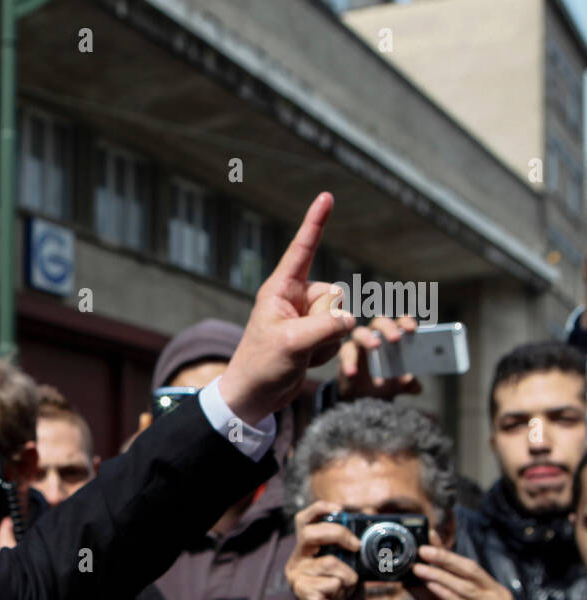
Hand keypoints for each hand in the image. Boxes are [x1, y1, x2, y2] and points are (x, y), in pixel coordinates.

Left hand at [219, 193, 354, 424]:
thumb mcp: (292, 344)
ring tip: (300, 353)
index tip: (326, 196)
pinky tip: (307, 360)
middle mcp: (295, 297)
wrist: (255, 396)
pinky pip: (339, 335)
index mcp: (280, 289)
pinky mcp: (315, 334)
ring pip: (342, 316)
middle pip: (336, 295)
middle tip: (299, 342)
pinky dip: (328, 351)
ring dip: (328, 340)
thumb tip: (350, 320)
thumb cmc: (262, 366)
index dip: (315, 222)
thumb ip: (325, 327)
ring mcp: (307, 316)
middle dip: (327, 322)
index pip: (302, 250)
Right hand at [286, 500, 363, 599]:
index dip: (320, 509)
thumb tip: (366, 532)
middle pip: (311, 533)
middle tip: (355, 545)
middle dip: (338, 534)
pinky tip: (338, 599)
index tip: (340, 509)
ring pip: (329, 562)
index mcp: (305, 553)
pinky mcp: (303, 592)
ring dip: (349, 575)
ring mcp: (297, 577)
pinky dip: (344, 588)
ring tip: (347, 587)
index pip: (304, 520)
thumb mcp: (349, 570)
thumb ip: (349, 552)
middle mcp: (296, 562)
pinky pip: (332, 581)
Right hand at [336, 315, 424, 400]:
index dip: (406, 323)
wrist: (363, 396)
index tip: (412, 329)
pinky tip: (352, 373)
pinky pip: (346, 354)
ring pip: (360, 333)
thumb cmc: (384, 380)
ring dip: (368, 338)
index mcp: (393, 337)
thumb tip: (409, 380)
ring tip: (375, 346)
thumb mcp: (400, 384)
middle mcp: (375, 335)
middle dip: (388, 328)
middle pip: (380, 323)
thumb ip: (410, 384)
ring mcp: (358, 344)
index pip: (400, 323)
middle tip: (395, 339)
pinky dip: (349, 363)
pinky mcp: (345, 355)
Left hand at [411, 531, 510, 599]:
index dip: (446, 552)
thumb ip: (429, 594)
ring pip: (466, 588)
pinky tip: (432, 587)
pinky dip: (448, 596)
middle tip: (421, 549)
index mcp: (488, 589)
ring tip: (419, 567)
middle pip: (469, 571)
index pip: (466, 566)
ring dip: (441, 576)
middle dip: (444, 558)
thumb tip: (408, 575)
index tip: (427, 537)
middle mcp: (498, 596)